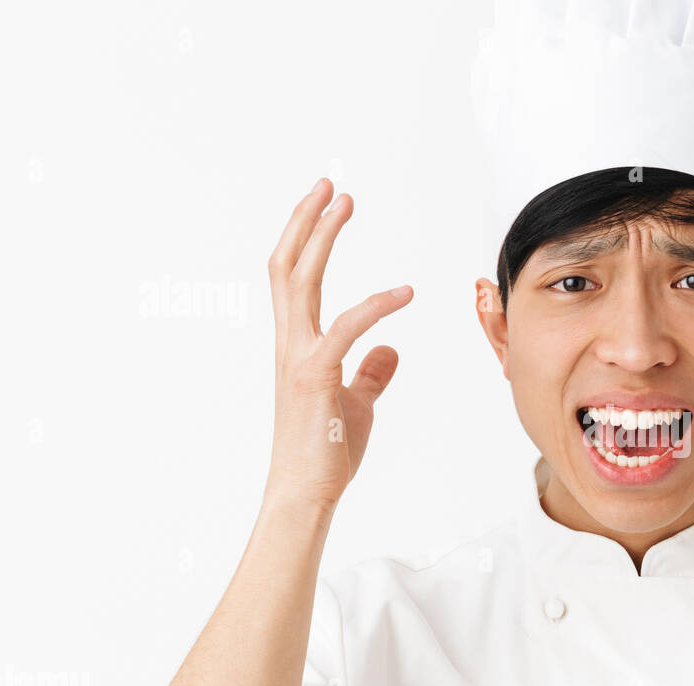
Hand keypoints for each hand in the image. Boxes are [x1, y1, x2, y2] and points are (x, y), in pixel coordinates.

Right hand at [263, 178, 413, 511]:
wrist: (306, 493)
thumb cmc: (327, 452)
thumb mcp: (357, 404)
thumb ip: (370, 373)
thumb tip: (390, 350)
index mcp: (297, 346)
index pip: (294, 280)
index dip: (307, 239)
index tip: (327, 206)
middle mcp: (290, 344)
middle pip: (288, 267)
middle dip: (307, 221)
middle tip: (329, 184)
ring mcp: (298, 358)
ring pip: (301, 282)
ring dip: (322, 238)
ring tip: (345, 203)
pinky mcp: (315, 378)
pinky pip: (346, 329)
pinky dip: (374, 305)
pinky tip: (405, 292)